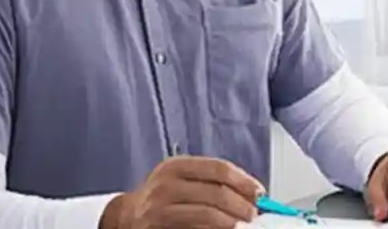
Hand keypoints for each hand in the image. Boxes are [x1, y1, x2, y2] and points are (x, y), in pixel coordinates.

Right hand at [101, 156, 265, 228]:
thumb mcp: (183, 179)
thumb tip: (252, 193)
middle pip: (215, 193)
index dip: (243, 181)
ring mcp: (160, 209)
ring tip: (242, 227)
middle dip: (241, 206)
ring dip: (230, 222)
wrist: (127, 216)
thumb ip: (212, 181)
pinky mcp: (158, 228)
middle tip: (254, 214)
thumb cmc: (163, 196)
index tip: (260, 193)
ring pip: (206, 215)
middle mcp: (166, 185)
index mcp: (176, 166)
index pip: (218, 168)